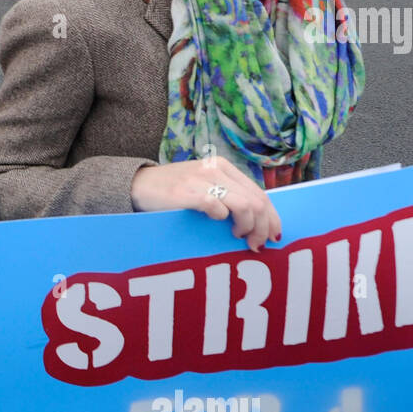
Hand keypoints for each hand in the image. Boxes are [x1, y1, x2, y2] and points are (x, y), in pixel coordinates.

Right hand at [129, 157, 281, 250]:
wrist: (137, 185)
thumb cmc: (172, 191)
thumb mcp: (203, 185)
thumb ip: (226, 195)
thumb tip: (256, 221)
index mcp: (223, 167)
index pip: (260, 193)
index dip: (272, 217)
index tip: (274, 236)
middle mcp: (216, 170)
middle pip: (257, 202)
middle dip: (262, 228)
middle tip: (255, 244)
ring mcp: (201, 180)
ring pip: (245, 206)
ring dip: (247, 228)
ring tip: (237, 237)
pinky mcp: (187, 192)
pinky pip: (217, 208)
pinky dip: (221, 220)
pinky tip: (216, 225)